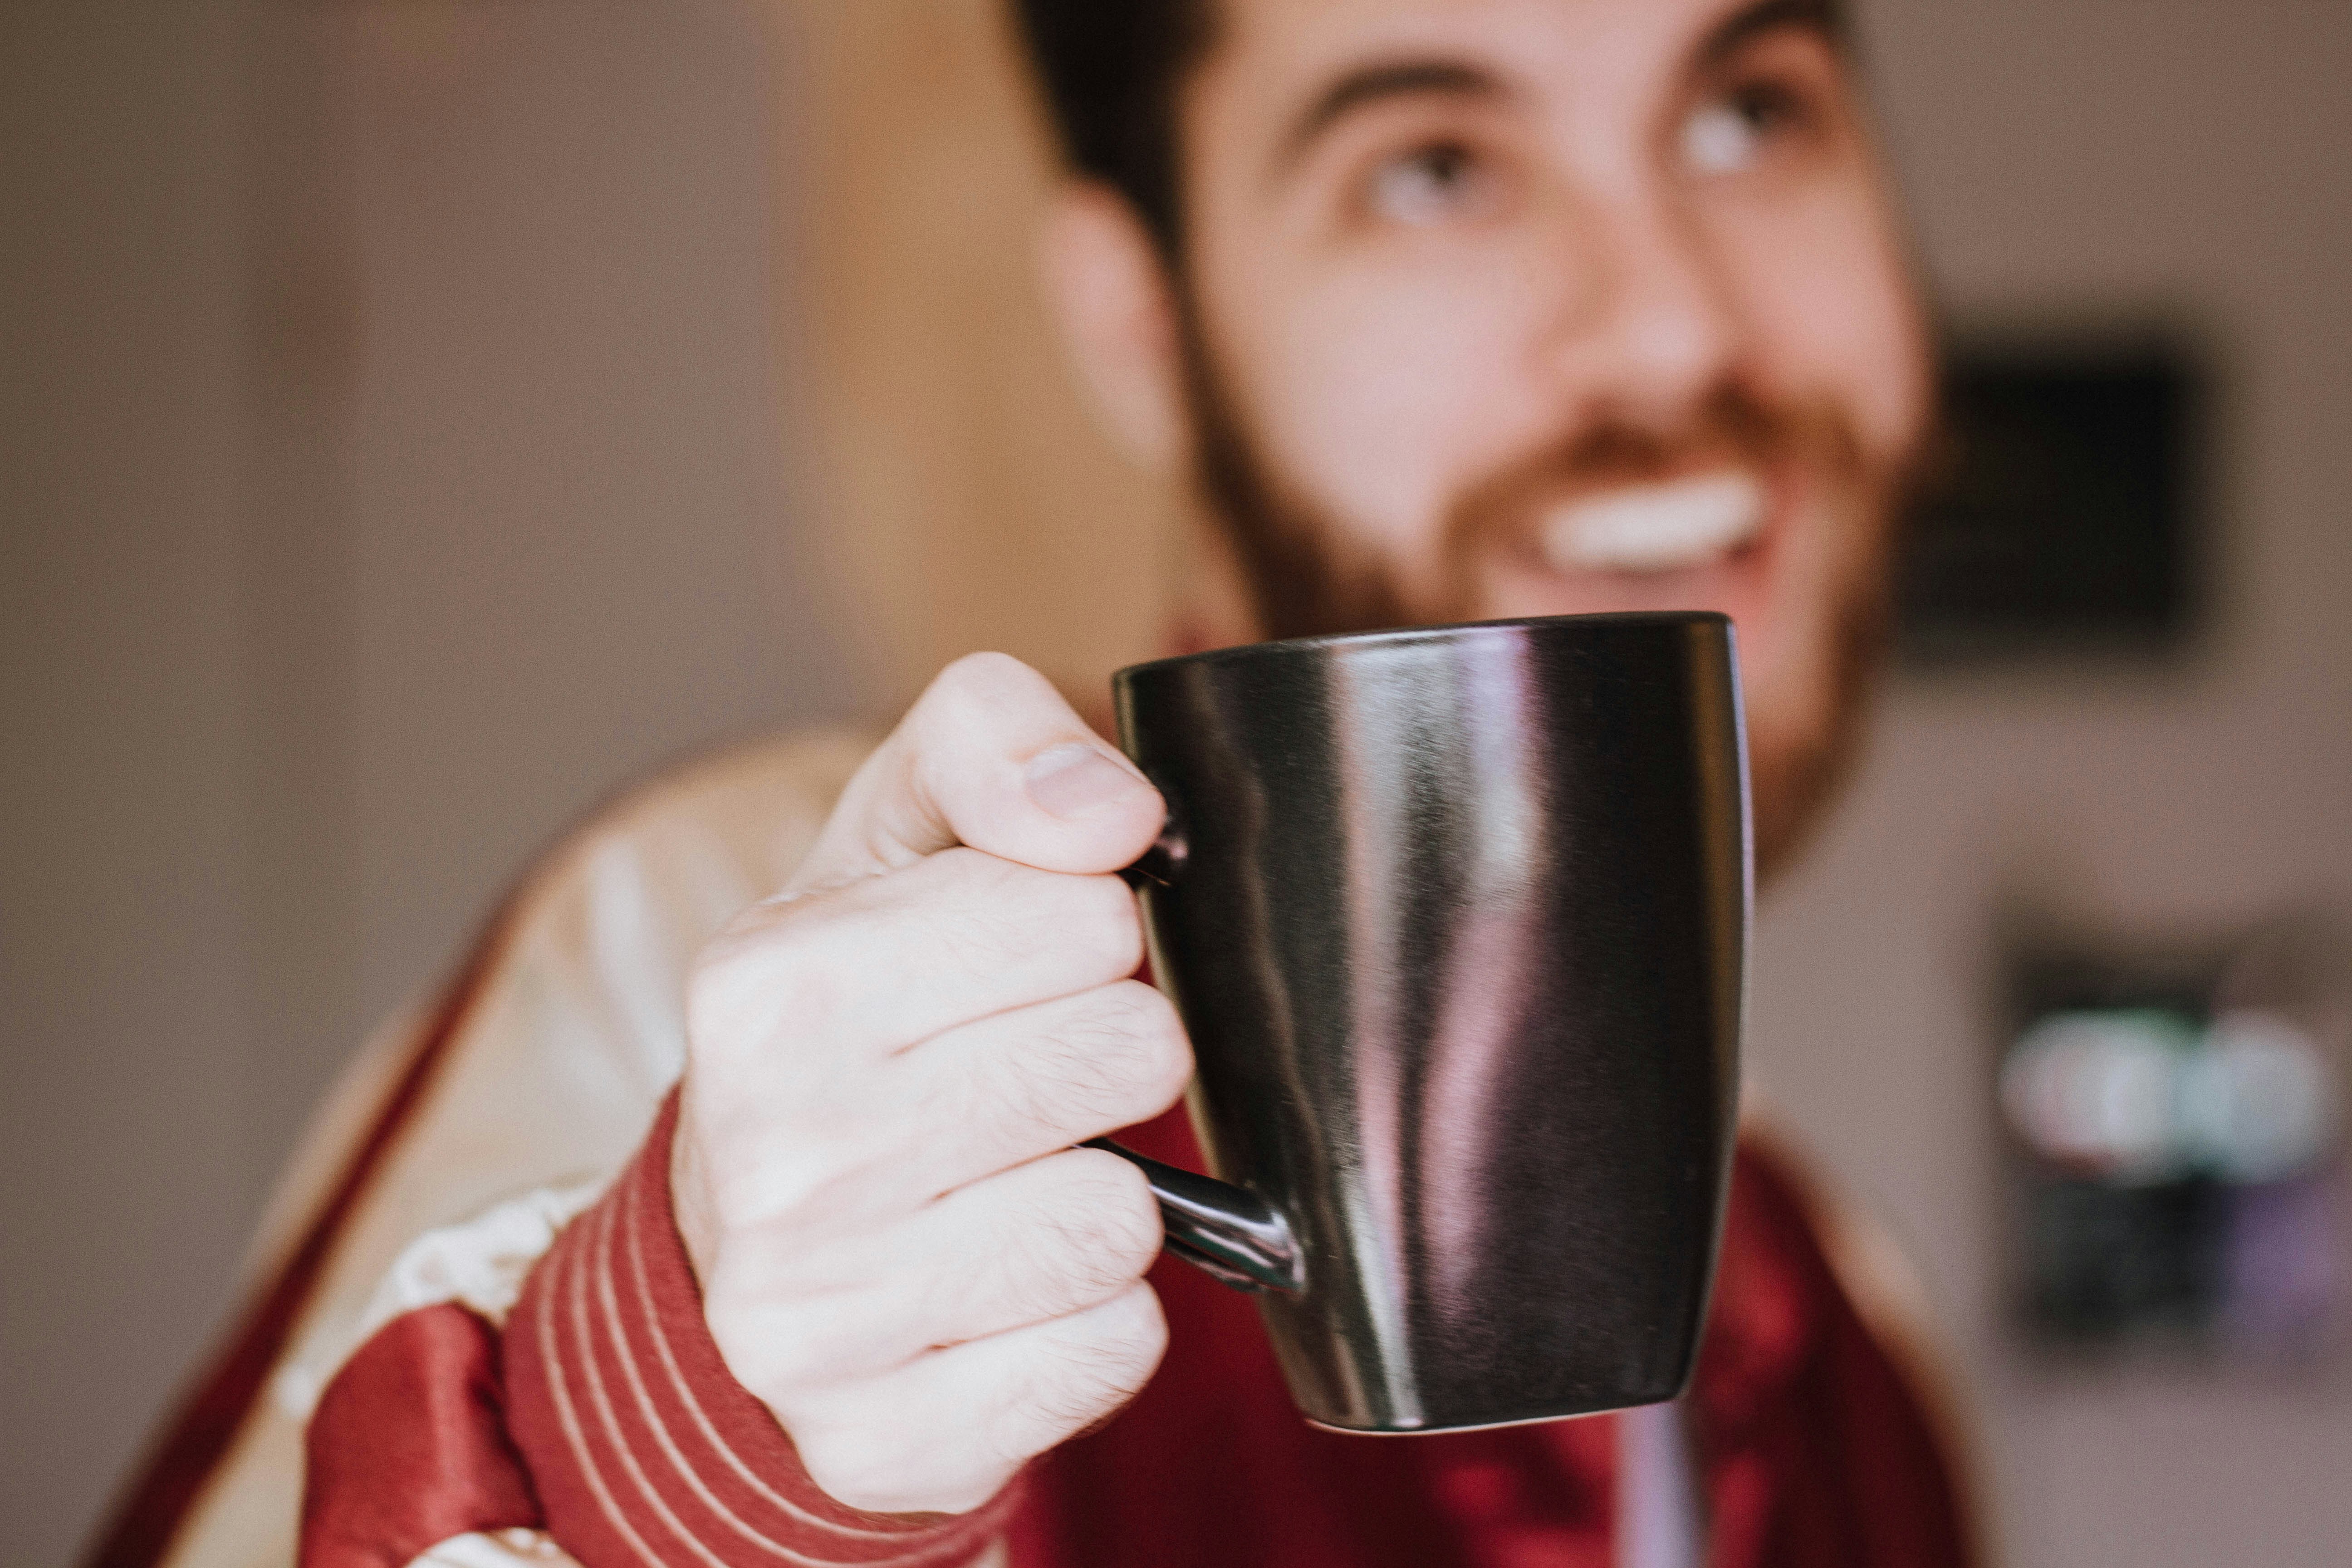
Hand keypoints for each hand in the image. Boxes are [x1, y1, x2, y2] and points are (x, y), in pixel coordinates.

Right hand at [670, 654, 1189, 1514]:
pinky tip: (1002, 1286)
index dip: (1083, 932)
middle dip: (1100, 1054)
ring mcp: (820, 1320)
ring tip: (1003, 1179)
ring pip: (1129, 1218)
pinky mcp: (886, 1443)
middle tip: (1016, 1074)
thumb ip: (996, 743)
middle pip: (1128, 1054)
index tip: (1012, 968)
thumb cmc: (844, 1016)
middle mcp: (777, 1157)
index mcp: (770, 983)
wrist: (737, 1239)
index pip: (1090, 913)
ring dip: (1101, 1191)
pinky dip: (1091, 1317)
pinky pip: (1115, 1347)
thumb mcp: (892, 835)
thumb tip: (1114, 810)